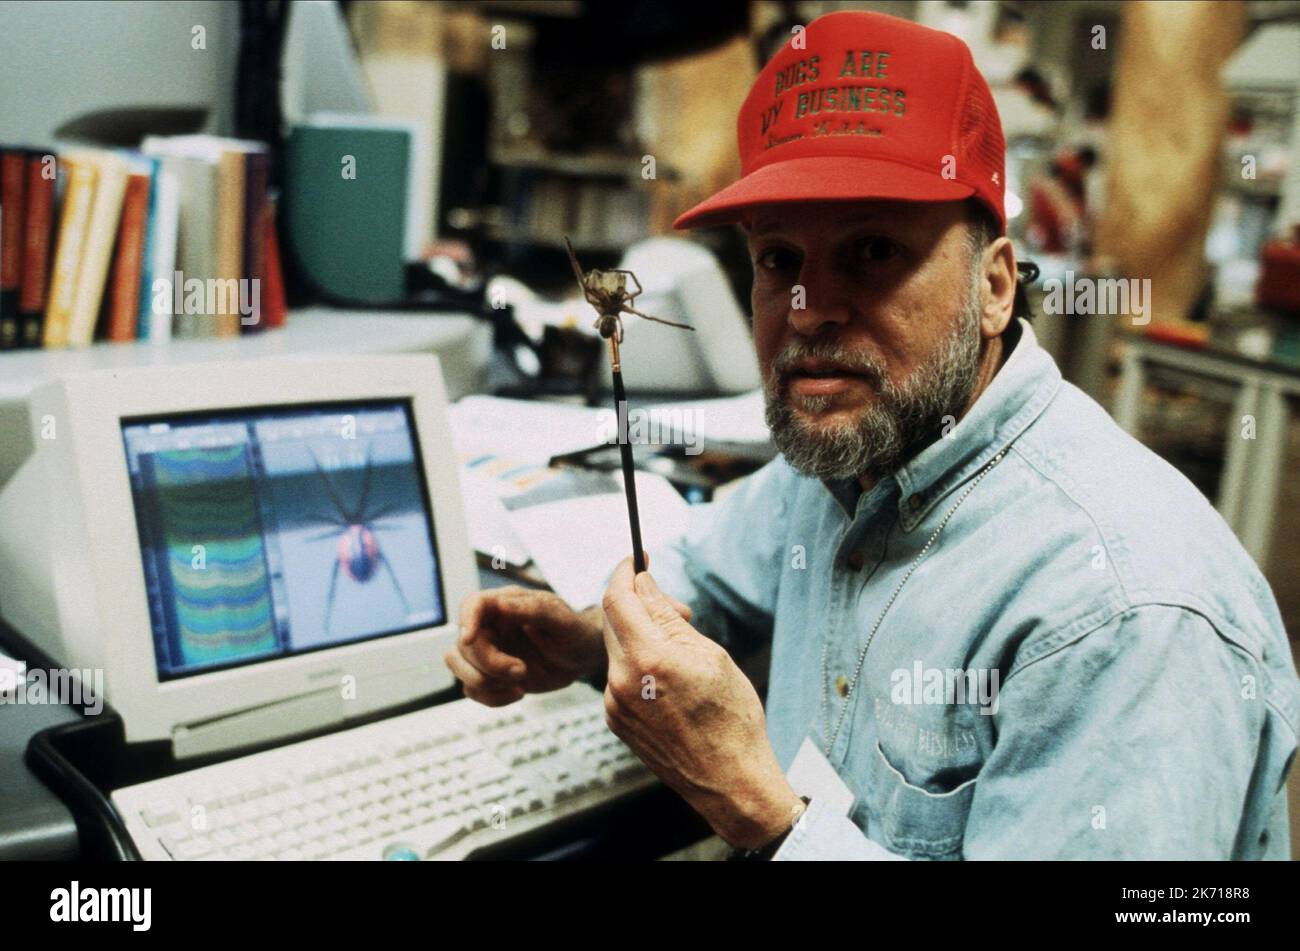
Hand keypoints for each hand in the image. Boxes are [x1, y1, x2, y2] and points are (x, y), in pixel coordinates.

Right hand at [446, 586, 605, 705]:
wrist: (581, 659)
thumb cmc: (574, 632)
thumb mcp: (562, 620)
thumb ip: (535, 610)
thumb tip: (502, 604)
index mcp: (505, 604)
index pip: (473, 604)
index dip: (466, 620)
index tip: (469, 639)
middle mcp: (491, 626)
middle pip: (464, 643)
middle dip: (490, 663)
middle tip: (522, 671)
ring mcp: (487, 651)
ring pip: (457, 663)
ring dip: (483, 681)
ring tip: (519, 685)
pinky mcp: (489, 675)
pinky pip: (471, 688)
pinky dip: (492, 697)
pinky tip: (519, 692)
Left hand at [600, 557, 801, 849]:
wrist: (730, 782)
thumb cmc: (732, 720)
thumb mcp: (710, 655)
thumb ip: (669, 618)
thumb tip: (644, 585)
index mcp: (648, 660)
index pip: (618, 598)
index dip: (625, 571)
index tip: (637, 558)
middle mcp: (621, 682)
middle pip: (613, 621)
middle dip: (638, 603)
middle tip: (673, 605)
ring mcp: (614, 704)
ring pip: (617, 648)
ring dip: (640, 635)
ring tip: (680, 650)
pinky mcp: (615, 721)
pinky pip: (619, 676)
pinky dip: (638, 664)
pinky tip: (669, 679)